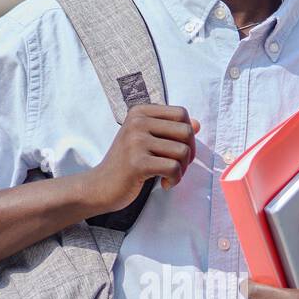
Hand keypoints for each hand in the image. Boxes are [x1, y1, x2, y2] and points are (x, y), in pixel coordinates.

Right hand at [85, 104, 200, 212]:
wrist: (100, 186)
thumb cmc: (126, 163)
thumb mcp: (146, 140)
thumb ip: (170, 131)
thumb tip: (198, 124)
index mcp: (139, 112)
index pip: (181, 113)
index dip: (188, 134)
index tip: (178, 151)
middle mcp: (137, 122)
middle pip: (186, 131)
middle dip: (189, 153)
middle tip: (177, 167)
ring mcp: (135, 141)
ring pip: (182, 151)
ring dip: (182, 170)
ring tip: (168, 177)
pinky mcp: (137, 162)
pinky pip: (173, 168)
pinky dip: (174, 180)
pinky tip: (163, 184)